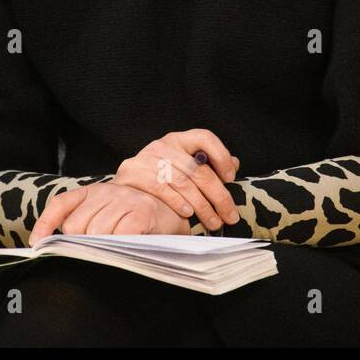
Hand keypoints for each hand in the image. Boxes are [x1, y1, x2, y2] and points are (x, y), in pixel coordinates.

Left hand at [29, 182, 191, 245]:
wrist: (172, 208)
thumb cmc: (133, 216)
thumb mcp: (104, 212)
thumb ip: (82, 222)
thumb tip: (51, 245)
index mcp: (92, 191)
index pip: (60, 204)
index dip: (45, 224)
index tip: (36, 244)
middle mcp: (106, 191)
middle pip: (76, 226)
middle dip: (82, 243)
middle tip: (100, 246)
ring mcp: (125, 200)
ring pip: (97, 232)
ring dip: (103, 247)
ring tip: (116, 246)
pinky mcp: (142, 212)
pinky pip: (120, 235)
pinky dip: (119, 247)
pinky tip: (126, 247)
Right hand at [111, 129, 241, 230]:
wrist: (124, 194)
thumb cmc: (161, 183)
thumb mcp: (187, 172)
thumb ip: (209, 167)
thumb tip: (235, 163)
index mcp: (179, 140)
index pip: (204, 137)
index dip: (221, 155)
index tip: (231, 178)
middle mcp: (162, 145)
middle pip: (197, 168)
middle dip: (218, 194)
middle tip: (230, 215)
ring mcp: (145, 157)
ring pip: (182, 181)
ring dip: (202, 205)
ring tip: (213, 221)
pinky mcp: (132, 172)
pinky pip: (161, 187)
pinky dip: (177, 202)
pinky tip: (188, 214)